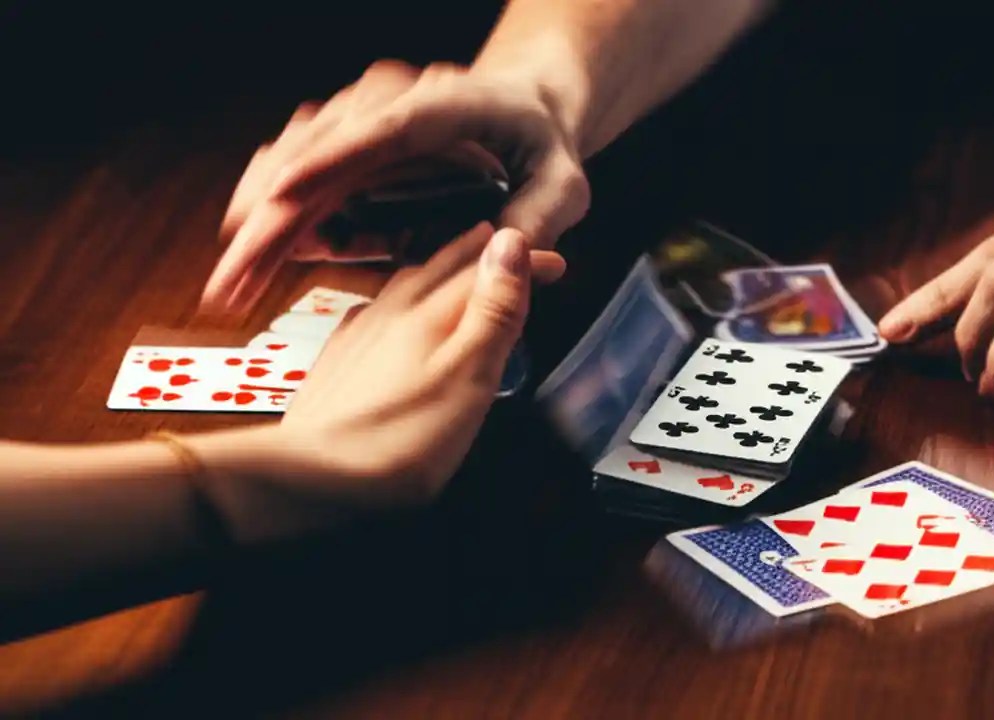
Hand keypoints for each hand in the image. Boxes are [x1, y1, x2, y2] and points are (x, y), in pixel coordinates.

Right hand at [205, 60, 588, 313]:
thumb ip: (539, 220)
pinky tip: (252, 263)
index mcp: (447, 105)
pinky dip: (275, 222)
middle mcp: (391, 104)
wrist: (523, 113)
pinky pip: (299, 180)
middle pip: (317, 155)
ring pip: (292, 165)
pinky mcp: (348, 149)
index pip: (385, 130)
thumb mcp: (563, 187)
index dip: (330, 161)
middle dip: (269, 220)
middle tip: (232, 283)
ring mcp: (362, 122)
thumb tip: (511, 256)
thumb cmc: (542, 148)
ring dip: (258, 228)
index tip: (281, 195)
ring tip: (230, 287)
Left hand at [277, 223, 563, 501]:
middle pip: (442, 268)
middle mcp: (392, 312)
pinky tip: (395, 309)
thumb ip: (492, 311)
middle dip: (480, 253)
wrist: (309, 479)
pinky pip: (379, 309)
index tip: (556, 262)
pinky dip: (403, 297)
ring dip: (441, 269)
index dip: (524, 263)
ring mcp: (360, 334)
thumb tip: (510, 243)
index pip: (484, 271)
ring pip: (408, 284)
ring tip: (460, 263)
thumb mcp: (468, 376)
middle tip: (507, 242)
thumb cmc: (400, 439)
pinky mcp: (339, 360)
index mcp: (430, 314)